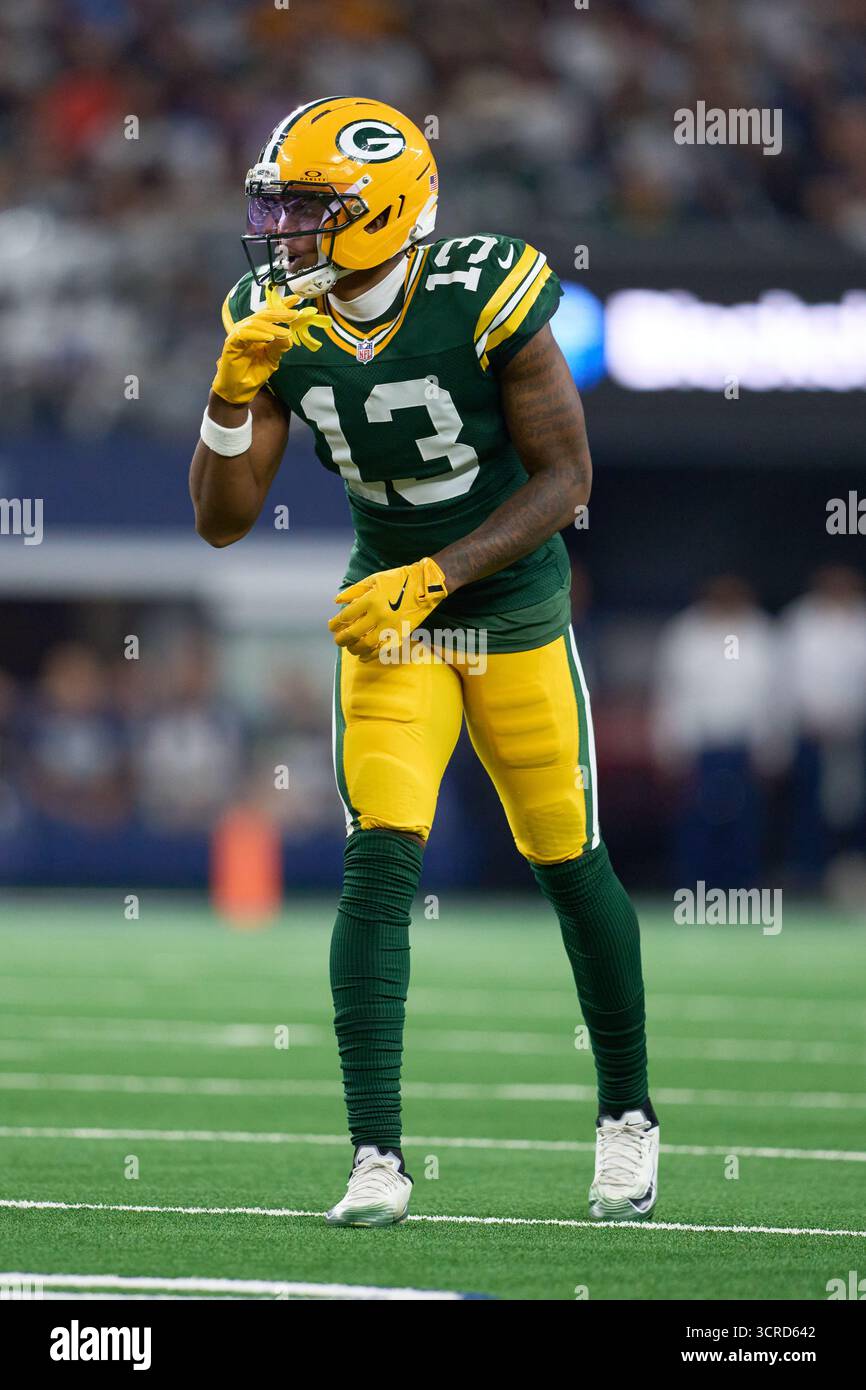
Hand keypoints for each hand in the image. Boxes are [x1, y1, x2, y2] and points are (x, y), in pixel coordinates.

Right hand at [212, 284, 330, 404]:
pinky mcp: (231, 343)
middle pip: (263, 315)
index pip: (269, 314)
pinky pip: (244, 334)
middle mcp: (246, 329)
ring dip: (272, 326)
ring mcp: (237, 335)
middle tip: (294, 314)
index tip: (296, 300)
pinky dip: (258, 334)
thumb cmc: (253, 373)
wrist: (239, 391)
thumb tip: (290, 336)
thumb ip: (279, 346)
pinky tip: (270, 337)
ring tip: (285, 333)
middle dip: (280, 313)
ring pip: (255, 323)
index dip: (282, 306)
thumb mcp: (272, 358)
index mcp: (256, 330)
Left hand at [328, 557, 447, 660]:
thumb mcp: (372, 580)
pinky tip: (363, 657)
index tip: (332, 626)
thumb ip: (353, 591)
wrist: (424, 585)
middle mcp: (379, 615)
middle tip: (338, 640)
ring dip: (354, 649)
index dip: (335, 623)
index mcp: (370, 600)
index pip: (346, 617)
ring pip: (366, 645)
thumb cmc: (397, 580)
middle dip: (341, 639)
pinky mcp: (400, 634)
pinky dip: (370, 656)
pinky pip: (382, 651)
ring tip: (350, 647)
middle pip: (353, 634)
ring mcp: (390, 627)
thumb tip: (337, 603)